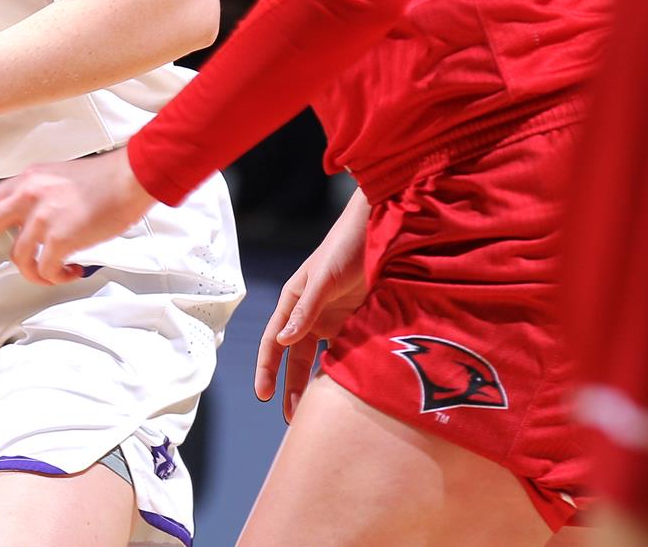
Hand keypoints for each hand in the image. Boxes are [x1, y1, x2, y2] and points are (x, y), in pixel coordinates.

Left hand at [0, 148, 155, 284]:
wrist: (129, 179)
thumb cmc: (104, 180)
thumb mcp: (58, 177)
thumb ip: (39, 194)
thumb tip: (30, 220)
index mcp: (28, 180)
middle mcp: (28, 195)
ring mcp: (41, 217)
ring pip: (18, 257)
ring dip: (35, 273)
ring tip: (55, 273)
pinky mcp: (59, 238)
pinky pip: (45, 269)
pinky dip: (56, 277)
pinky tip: (70, 272)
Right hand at [253, 190, 370, 421]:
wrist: (384, 230)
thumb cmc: (346, 247)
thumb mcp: (323, 278)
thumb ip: (305, 309)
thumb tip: (283, 342)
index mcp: (294, 301)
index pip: (274, 341)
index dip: (267, 368)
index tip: (263, 395)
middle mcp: (311, 313)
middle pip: (295, 357)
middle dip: (290, 386)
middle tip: (290, 418)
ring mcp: (336, 319)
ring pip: (321, 359)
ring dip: (316, 384)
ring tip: (316, 413)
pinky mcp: (359, 321)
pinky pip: (348, 352)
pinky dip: (344, 372)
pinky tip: (348, 393)